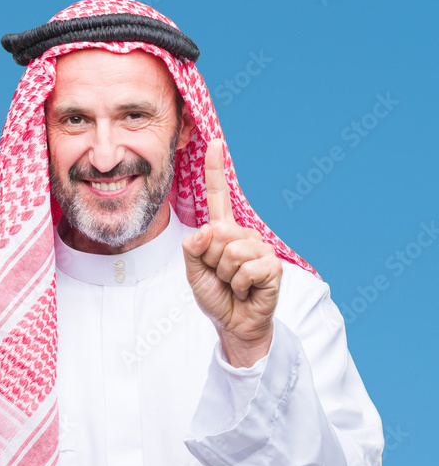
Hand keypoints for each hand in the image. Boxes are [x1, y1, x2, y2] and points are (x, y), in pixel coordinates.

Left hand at [182, 138, 282, 367]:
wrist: (233, 323)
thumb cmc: (215, 295)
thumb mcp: (193, 271)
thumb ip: (193, 249)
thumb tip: (207, 231)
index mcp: (223, 231)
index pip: (219, 196)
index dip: (216, 170)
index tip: (215, 142)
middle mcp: (244, 235)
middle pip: (217, 234)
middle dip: (210, 261)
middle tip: (219, 276)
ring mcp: (261, 249)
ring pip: (230, 252)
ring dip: (225, 275)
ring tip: (233, 284)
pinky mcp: (273, 266)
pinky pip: (246, 269)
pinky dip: (240, 285)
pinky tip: (246, 290)